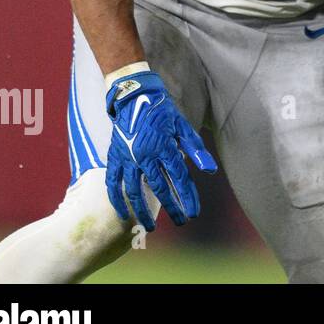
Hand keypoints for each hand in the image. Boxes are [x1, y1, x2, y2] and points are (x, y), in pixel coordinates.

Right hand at [105, 70, 216, 231]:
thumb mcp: (183, 127)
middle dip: (171, 207)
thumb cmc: (162, 113)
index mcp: (164, 147)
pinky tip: (123, 214)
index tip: (194, 213)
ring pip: (133, 190)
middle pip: (159, 188)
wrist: (134, 97)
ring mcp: (127, 157)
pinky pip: (113, 183)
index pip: (179, 178)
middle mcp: (144, 155)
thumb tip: (210, 171)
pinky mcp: (114, 158)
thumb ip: (196, 149)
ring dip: (142, 210)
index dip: (188, 197)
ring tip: (151, 226)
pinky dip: (116, 200)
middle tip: (181, 222)